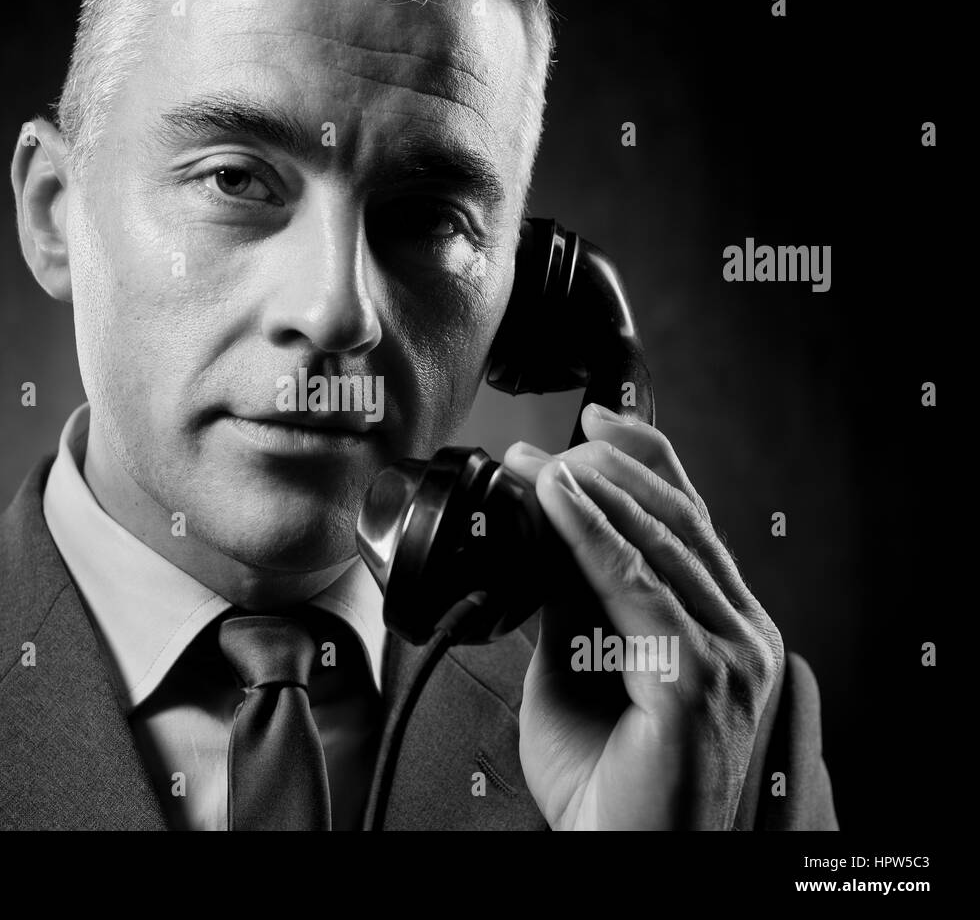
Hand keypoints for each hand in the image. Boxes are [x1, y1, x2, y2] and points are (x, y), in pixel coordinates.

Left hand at [509, 403, 784, 829]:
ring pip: (659, 542)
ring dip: (590, 491)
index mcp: (723, 624)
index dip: (644, 460)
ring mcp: (730, 655)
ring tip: (539, 465)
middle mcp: (740, 632)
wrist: (621, 859)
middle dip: (606, 468)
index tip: (595, 421)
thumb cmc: (608, 779)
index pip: (688, 520)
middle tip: (544, 449)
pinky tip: (556, 501)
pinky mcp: (698, 678)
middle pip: (676, 519)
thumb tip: (544, 534)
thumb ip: (573, 602)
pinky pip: (635, 586)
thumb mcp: (579, 667)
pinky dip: (589, 534)